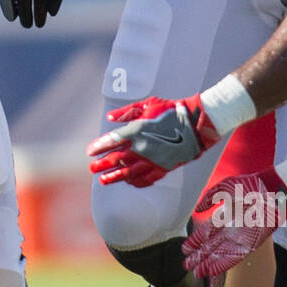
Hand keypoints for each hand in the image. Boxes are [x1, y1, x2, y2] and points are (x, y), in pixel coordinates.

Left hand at [87, 95, 219, 186]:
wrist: (197, 123)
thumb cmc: (171, 110)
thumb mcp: (148, 104)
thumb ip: (127, 112)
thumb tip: (109, 117)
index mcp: (137, 130)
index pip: (111, 141)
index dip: (98, 147)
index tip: (89, 152)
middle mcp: (142, 147)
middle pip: (115, 159)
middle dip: (101, 165)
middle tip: (91, 168)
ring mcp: (153, 160)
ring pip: (127, 173)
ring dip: (113, 177)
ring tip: (102, 180)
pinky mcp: (164, 168)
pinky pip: (145, 179)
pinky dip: (134, 182)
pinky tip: (128, 182)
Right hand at [182, 167, 286, 276]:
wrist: (271, 192)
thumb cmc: (250, 186)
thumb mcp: (224, 188)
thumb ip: (209, 198)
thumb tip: (197, 210)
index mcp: (224, 217)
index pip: (206, 233)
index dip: (195, 241)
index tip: (185, 249)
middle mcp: (230, 230)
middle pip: (211, 247)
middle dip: (198, 256)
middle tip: (186, 265)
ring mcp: (239, 239)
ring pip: (219, 255)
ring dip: (207, 264)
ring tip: (195, 273)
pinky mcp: (249, 246)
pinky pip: (232, 258)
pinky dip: (220, 264)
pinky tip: (209, 270)